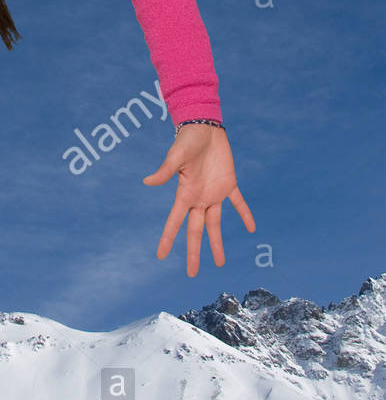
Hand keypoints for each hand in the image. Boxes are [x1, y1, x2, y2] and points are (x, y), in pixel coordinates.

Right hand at [142, 124, 254, 276]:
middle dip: (194, 252)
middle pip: (196, 231)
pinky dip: (244, 214)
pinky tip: (251, 227)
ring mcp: (214, 193)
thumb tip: (147, 182)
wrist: (204, 126)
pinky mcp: (229, 183)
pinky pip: (238, 202)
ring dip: (218, 243)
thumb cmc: (187, 139)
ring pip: (215, 224)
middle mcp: (199, 198)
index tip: (160, 256)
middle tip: (192, 274)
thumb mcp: (175, 156)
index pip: (175, 222)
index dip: (167, 239)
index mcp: (185, 193)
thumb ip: (164, 171)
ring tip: (220, 263)